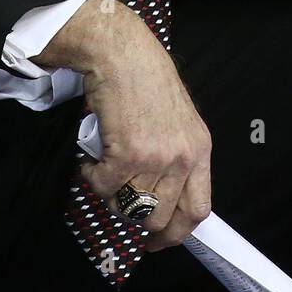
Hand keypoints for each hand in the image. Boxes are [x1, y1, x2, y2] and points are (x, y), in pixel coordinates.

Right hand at [31, 0, 211, 252]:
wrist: (122, 51)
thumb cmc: (144, 77)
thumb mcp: (177, 119)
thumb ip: (175, 155)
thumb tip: (156, 194)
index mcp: (200, 150)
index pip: (198, 210)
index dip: (175, 233)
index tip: (156, 240)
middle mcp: (184, 157)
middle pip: (160, 217)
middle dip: (134, 217)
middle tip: (118, 200)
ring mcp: (157, 157)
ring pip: (130, 206)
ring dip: (111, 195)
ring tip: (103, 170)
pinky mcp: (128, 152)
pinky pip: (105, 187)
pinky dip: (92, 177)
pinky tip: (91, 159)